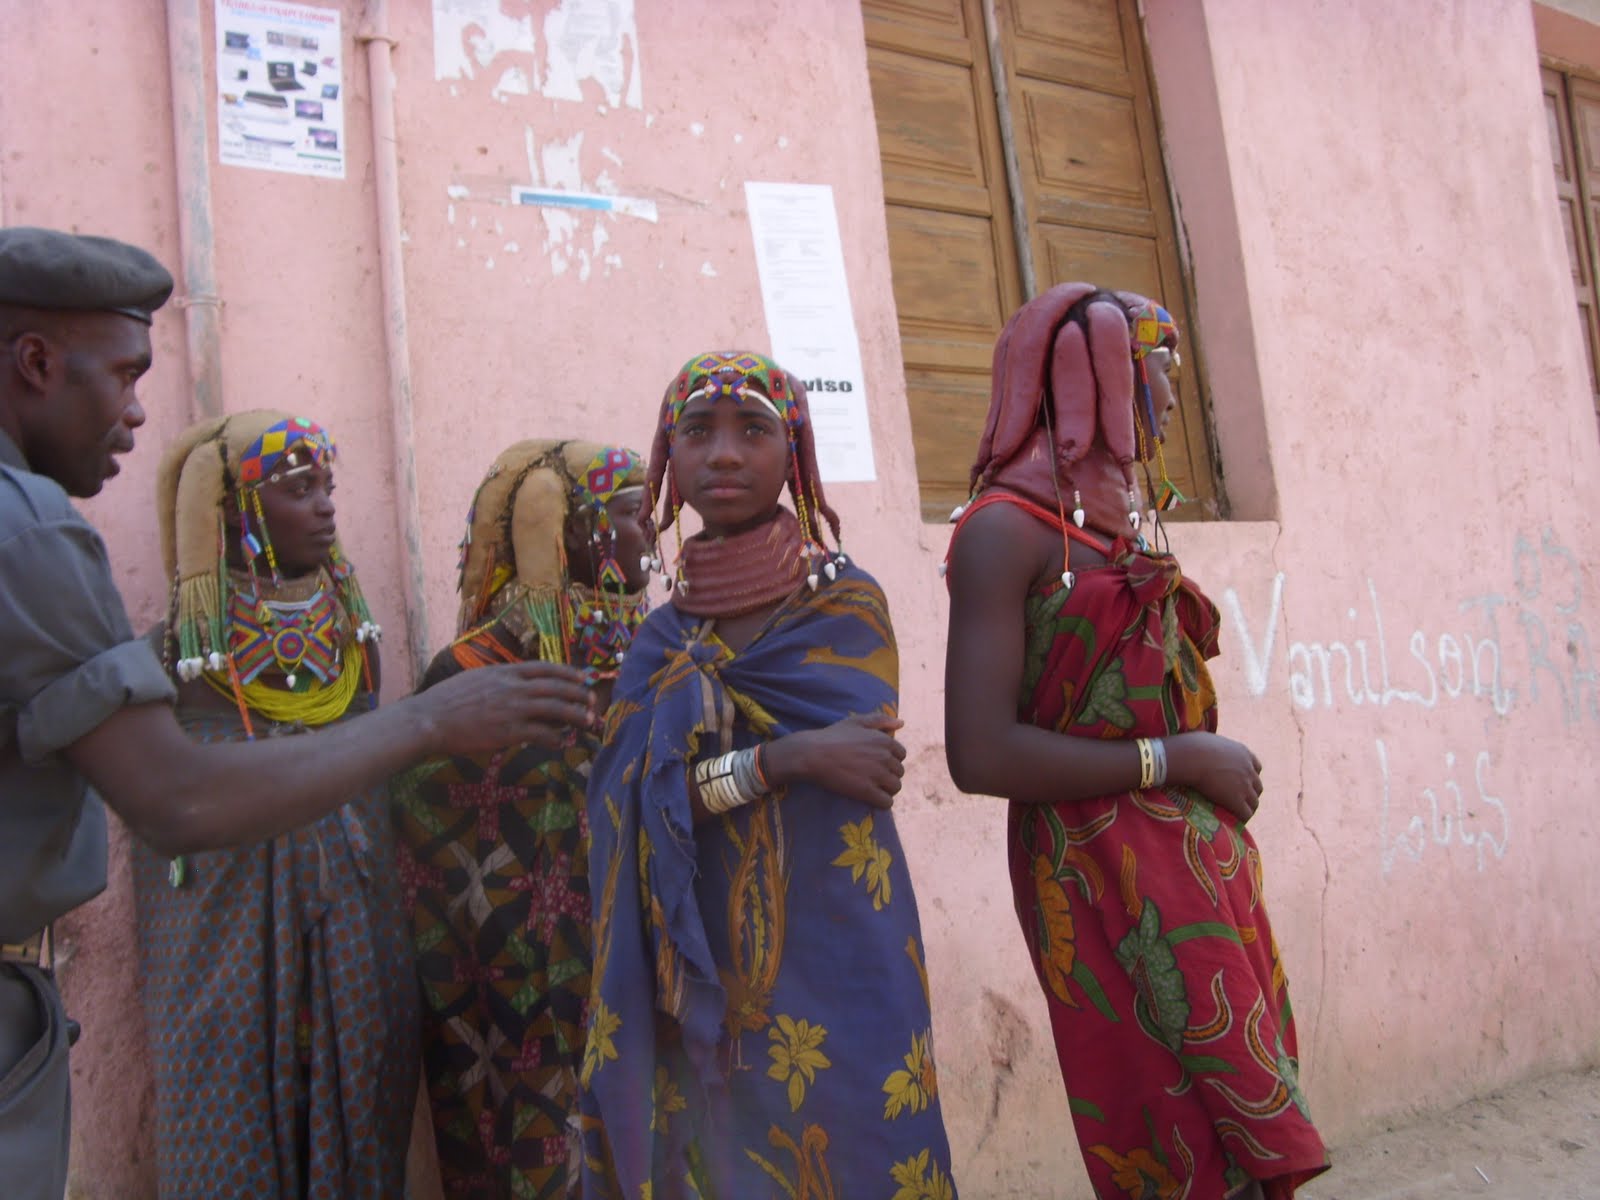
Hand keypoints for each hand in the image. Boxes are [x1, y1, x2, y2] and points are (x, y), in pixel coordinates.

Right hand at [412, 660, 594, 754]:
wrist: (429, 719)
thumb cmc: (447, 700)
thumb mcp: (476, 678)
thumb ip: (500, 679)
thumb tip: (515, 682)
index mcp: (505, 672)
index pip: (545, 668)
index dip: (568, 673)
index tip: (583, 678)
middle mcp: (513, 687)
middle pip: (556, 687)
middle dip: (579, 694)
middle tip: (592, 701)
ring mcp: (512, 709)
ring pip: (555, 709)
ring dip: (575, 715)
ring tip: (588, 721)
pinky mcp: (509, 731)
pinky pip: (541, 734)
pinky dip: (555, 738)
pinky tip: (562, 742)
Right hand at [764, 714, 906, 810]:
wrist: (813, 754)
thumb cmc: (833, 736)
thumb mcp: (857, 721)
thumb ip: (881, 720)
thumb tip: (902, 723)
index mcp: (884, 740)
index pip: (901, 754)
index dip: (890, 759)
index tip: (877, 763)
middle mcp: (885, 757)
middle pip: (899, 772)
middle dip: (888, 774)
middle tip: (872, 776)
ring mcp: (877, 775)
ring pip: (895, 787)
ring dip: (886, 789)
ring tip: (873, 788)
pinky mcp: (867, 791)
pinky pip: (887, 802)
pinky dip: (881, 802)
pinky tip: (871, 798)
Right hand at [1164, 731, 1261, 822]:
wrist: (1192, 758)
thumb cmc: (1192, 746)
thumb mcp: (1209, 740)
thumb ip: (1214, 746)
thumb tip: (1202, 746)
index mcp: (1243, 753)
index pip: (1256, 768)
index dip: (1249, 776)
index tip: (1241, 782)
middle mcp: (1248, 770)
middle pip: (1258, 787)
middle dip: (1250, 794)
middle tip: (1237, 800)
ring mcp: (1244, 785)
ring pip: (1254, 803)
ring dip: (1246, 808)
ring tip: (1236, 814)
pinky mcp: (1237, 800)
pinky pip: (1246, 814)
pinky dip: (1241, 818)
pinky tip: (1234, 821)